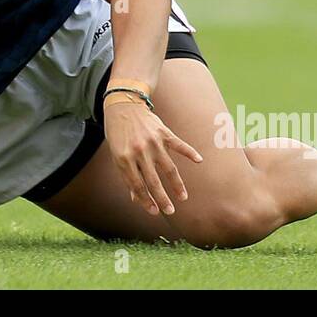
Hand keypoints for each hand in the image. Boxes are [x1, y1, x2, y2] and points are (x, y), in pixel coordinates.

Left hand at [104, 101, 201, 215]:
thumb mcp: (117, 154)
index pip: (137, 185)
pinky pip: (179, 145)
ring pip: (168, 168)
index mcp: (124, 159)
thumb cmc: (118, 133)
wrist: (123, 104)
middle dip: (162, 199)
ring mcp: (153, 142)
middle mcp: (139, 152)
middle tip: (170, 211)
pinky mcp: (163, 133)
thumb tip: (136, 198)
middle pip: (153, 181)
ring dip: (177, 185)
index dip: (146, 200)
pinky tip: (199, 160)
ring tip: (183, 197)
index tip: (154, 211)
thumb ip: (127, 174)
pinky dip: (190, 152)